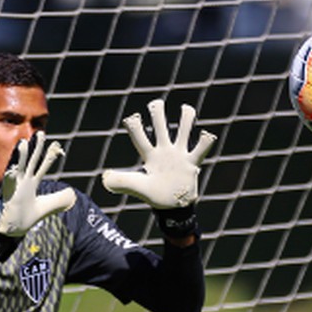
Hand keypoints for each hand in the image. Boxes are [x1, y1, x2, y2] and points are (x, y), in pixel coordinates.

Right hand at [0, 132, 76, 236]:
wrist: (14, 229)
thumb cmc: (27, 216)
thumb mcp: (48, 206)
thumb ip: (59, 199)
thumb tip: (73, 193)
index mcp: (32, 183)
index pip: (43, 166)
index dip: (49, 156)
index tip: (56, 145)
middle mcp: (24, 181)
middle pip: (32, 161)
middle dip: (36, 147)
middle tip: (41, 133)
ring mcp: (16, 187)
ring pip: (19, 168)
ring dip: (21, 156)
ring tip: (23, 143)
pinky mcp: (8, 196)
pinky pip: (8, 184)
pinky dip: (10, 176)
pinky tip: (12, 169)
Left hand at [101, 99, 216, 209]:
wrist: (173, 207)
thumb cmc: (154, 195)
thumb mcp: (137, 187)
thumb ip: (121, 182)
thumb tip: (104, 177)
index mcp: (149, 155)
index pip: (140, 136)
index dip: (135, 126)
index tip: (133, 118)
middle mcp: (164, 151)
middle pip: (160, 126)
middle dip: (158, 113)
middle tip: (156, 104)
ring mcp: (179, 155)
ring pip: (183, 130)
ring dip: (186, 118)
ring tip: (185, 109)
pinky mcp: (192, 162)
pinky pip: (200, 148)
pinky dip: (205, 140)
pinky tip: (206, 134)